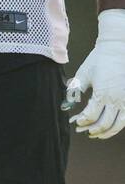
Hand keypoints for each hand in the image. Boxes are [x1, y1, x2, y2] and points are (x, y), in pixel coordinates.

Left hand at [62, 9, 124, 139]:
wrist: (118, 49)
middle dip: (91, 129)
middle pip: (104, 124)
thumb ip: (75, 90)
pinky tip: (109, 126)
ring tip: (95, 134)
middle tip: (82, 130)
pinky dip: (117, 126)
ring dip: (106, 132)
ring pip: (118, 125)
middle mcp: (116, 100)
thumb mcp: (83, 74)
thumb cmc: (98, 60)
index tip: (74, 121)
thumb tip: (66, 104)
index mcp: (102, 94)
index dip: (81, 122)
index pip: (91, 116)